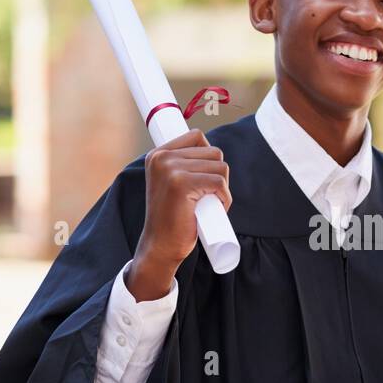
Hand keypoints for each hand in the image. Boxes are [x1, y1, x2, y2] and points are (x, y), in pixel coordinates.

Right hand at [127, 128, 231, 300]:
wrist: (160, 246)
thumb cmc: (172, 217)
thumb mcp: (171, 182)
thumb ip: (183, 163)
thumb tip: (211, 149)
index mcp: (157, 154)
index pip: (197, 136)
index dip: (208, 158)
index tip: (202, 180)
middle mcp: (162, 157)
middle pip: (213, 152)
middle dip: (217, 174)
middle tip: (205, 196)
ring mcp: (171, 169)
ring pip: (220, 166)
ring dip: (222, 187)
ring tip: (207, 203)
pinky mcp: (182, 183)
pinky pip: (219, 182)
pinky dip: (224, 198)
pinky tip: (213, 208)